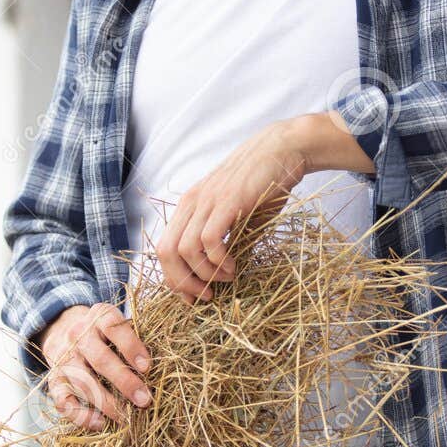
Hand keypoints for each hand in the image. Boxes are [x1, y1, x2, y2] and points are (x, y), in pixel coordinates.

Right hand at [39, 303, 150, 430]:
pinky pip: (64, 400)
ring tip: (127, 418)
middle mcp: (78, 335)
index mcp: (99, 316)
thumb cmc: (104, 333)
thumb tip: (159, 372)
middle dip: (125, 382)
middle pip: (100, 359)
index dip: (131, 347)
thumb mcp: (117, 325)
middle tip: (144, 400)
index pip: (114, 327)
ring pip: (84, 382)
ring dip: (107, 403)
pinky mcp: (54, 379)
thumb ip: (135, 340)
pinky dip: (80, 415)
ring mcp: (63, 357)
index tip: (147, 368)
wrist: (62, 330)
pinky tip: (100, 423)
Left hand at [155, 112, 373, 298]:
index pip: (165, 248)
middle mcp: (191, 203)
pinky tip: (234, 267)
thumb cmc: (262, 184)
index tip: (192, 296)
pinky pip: (208, 240)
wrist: (282, 150)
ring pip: (185, 249)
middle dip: (182, 282)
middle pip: (166, 252)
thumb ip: (226, 239)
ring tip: (225, 280)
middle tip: (204, 296)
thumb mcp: (237, 215)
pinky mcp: (226, 202)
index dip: (174, 278)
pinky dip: (219, 261)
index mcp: (189, 207)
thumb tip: (222, 274)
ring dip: (204, 274)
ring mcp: (206, 201)